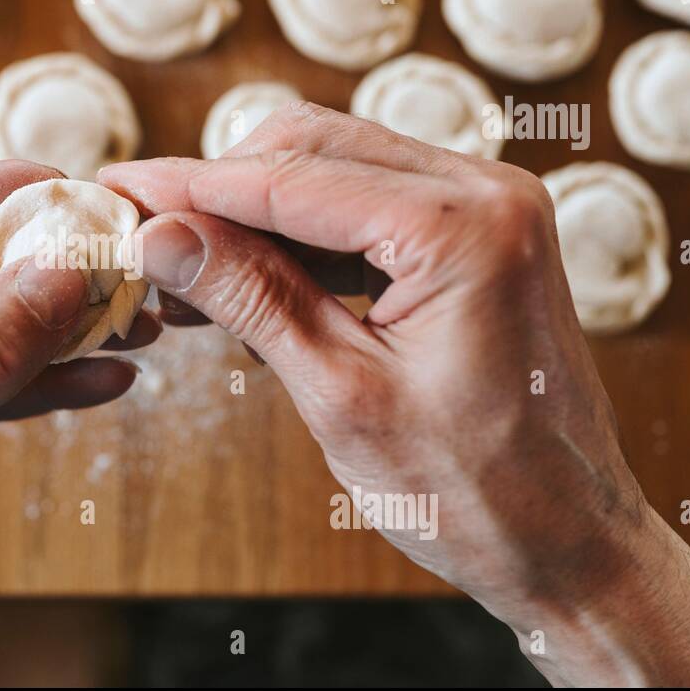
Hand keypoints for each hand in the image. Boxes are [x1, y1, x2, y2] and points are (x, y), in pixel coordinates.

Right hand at [101, 102, 689, 686]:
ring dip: (256, 215)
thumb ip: (251, 298)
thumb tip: (162, 236)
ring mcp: (489, 209)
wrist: (570, 541)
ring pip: (336, 171)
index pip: (291, 180)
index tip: (119, 188)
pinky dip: (302, 239)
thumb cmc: (475, 491)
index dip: (190, 185)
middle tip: (144, 233)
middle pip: (313, 149)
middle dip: (220, 190)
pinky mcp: (478, 237)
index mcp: (466, 227)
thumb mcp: (341, 395)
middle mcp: (488, 192)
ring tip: (187, 275)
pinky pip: (368, 208)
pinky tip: (251, 288)